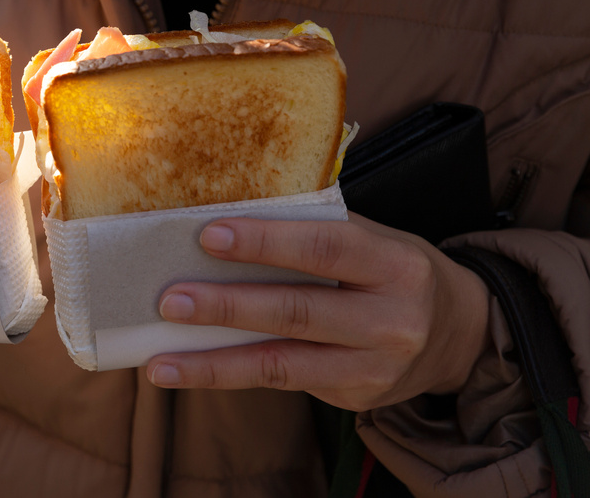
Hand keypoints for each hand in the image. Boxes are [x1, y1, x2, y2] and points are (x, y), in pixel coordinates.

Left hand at [145, 214, 490, 410]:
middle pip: (298, 311)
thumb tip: (228, 222)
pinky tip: (190, 370)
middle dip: (228, 307)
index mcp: (395, 264)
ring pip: (282, 364)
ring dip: (213, 363)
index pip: (324, 247)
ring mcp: (375, 367)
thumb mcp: (375, 241)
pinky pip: (285, 383)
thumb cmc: (393, 273)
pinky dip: (231, 376)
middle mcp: (392, 320)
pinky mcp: (357, 398)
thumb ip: (317, 232)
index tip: (208, 235)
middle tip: (170, 300)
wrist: (459, 335)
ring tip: (160, 361)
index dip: (265, 242)